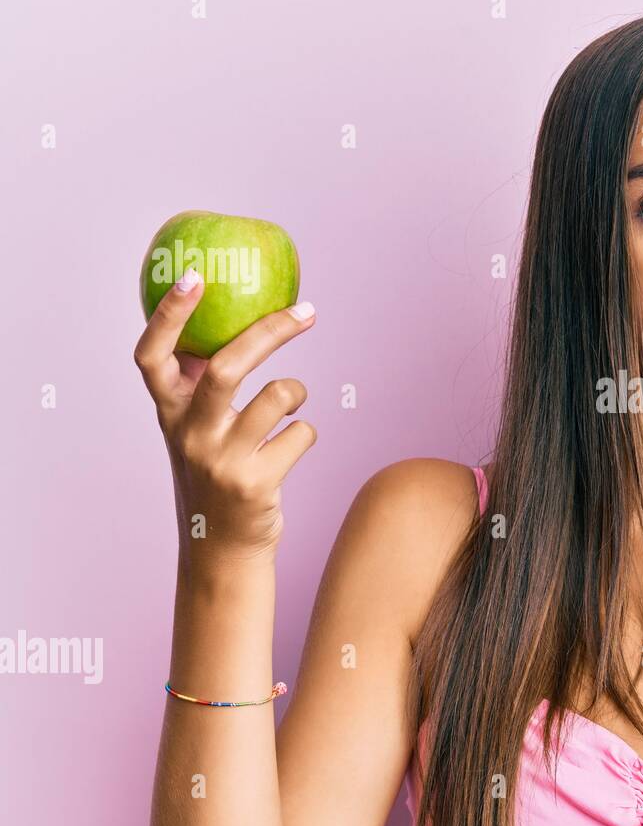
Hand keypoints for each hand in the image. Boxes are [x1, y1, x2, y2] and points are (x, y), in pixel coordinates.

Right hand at [133, 268, 317, 566]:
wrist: (222, 549)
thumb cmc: (216, 473)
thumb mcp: (196, 430)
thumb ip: (201, 386)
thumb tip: (229, 323)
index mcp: (170, 414)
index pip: (152, 356)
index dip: (168, 315)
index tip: (194, 277)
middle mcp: (189, 434)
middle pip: (225, 367)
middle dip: (270, 333)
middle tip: (306, 312)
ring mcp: (221, 460)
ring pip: (277, 396)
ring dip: (297, 391)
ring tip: (293, 400)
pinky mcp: (255, 484)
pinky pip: (302, 433)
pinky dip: (307, 431)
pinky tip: (292, 446)